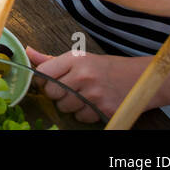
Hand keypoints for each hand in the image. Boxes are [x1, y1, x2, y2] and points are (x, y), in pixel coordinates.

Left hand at [25, 45, 147, 122]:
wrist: (141, 78)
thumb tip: (28, 52)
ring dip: (70, 105)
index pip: (44, 72)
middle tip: (68, 89)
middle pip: (52, 93)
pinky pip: (81, 117)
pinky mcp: (104, 109)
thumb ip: (52, 59)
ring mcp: (94, 94)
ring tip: (82, 96)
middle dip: (57, 94)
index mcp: (76, 59)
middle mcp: (84, 76)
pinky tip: (92, 104)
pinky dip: (83, 114)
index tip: (47, 81)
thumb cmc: (106, 67)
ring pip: (65, 107)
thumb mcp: (80, 57)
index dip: (42, 79)